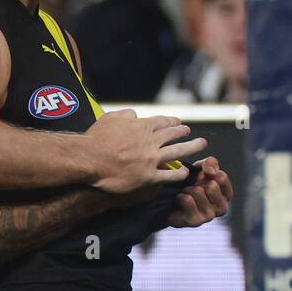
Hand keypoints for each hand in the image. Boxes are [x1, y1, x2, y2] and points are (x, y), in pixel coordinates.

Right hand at [89, 110, 207, 194]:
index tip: (178, 122)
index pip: (162, 122)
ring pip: (178, 152)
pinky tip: (185, 173)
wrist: (90, 159)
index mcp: (142, 127)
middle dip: (183, 132)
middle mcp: (151, 142)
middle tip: (190, 132)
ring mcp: (152, 160)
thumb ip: (125, 114)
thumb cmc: (96, 139)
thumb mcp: (110, 118)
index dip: (172, 121)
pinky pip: (169, 175)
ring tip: (201, 145)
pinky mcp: (149, 177)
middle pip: (173, 135)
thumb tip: (135, 113)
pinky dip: (179, 174)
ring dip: (191, 147)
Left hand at [167, 156, 233, 226]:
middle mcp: (221, 207)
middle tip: (190, 185)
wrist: (169, 204)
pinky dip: (181, 196)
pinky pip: (188, 201)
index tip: (200, 174)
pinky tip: (179, 198)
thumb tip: (211, 171)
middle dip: (197, 181)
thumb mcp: (200, 169)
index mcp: (225, 194)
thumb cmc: (189, 185)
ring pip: (198, 192)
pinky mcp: (195, 222)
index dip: (206, 172)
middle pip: (211, 186)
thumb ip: (209, 164)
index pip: (222, 177)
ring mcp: (209, 216)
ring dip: (187, 189)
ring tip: (184, 192)